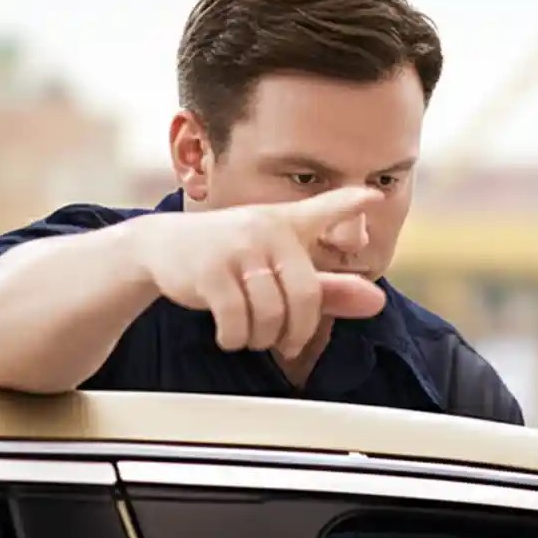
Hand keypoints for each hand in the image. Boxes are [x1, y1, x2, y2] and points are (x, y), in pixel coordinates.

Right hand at [131, 187, 386, 357]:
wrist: (159, 247)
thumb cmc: (231, 258)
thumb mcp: (279, 268)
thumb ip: (329, 288)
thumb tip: (378, 302)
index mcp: (287, 224)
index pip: (324, 209)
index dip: (350, 203)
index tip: (375, 194)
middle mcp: (266, 230)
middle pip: (304, 297)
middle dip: (296, 331)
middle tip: (286, 343)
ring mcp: (236, 248)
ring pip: (269, 314)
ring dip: (261, 339)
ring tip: (252, 336)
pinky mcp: (208, 270)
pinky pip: (236, 321)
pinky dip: (235, 338)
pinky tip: (230, 335)